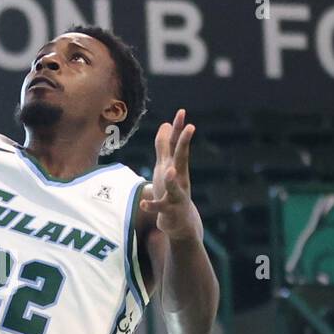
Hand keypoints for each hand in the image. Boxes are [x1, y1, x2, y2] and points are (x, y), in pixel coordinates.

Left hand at [140, 111, 199, 241]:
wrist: (181, 221)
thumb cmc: (172, 190)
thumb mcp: (166, 166)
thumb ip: (164, 146)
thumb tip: (165, 124)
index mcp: (177, 167)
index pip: (178, 145)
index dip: (179, 129)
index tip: (181, 112)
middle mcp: (180, 179)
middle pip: (182, 159)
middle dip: (184, 143)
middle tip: (190, 127)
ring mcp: (176, 196)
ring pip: (175, 187)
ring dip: (172, 179)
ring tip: (168, 170)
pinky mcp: (168, 211)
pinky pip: (160, 208)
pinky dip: (152, 205)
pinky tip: (144, 203)